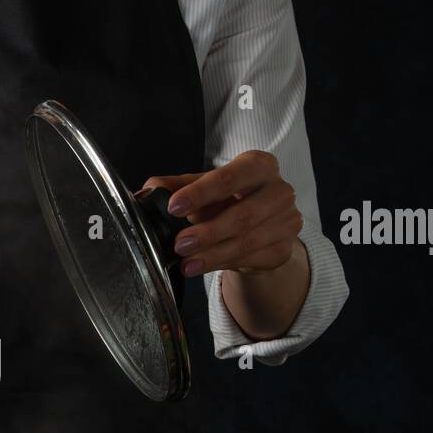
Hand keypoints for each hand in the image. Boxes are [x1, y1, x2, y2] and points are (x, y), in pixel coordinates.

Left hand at [141, 150, 303, 277]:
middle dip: (207, 232)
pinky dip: (222, 263)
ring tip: (185, 262)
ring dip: (212, 254)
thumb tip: (145, 192)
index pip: (229, 176)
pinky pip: (251, 259)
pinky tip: (201, 266)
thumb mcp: (201, 188)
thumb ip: (173, 187)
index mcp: (258, 165)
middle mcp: (279, 190)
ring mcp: (287, 221)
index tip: (173, 206)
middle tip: (179, 244)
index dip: (200, 192)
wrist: (258, 230)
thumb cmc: (228, 201)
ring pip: (247, 241)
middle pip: (243, 214)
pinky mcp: (283, 248)